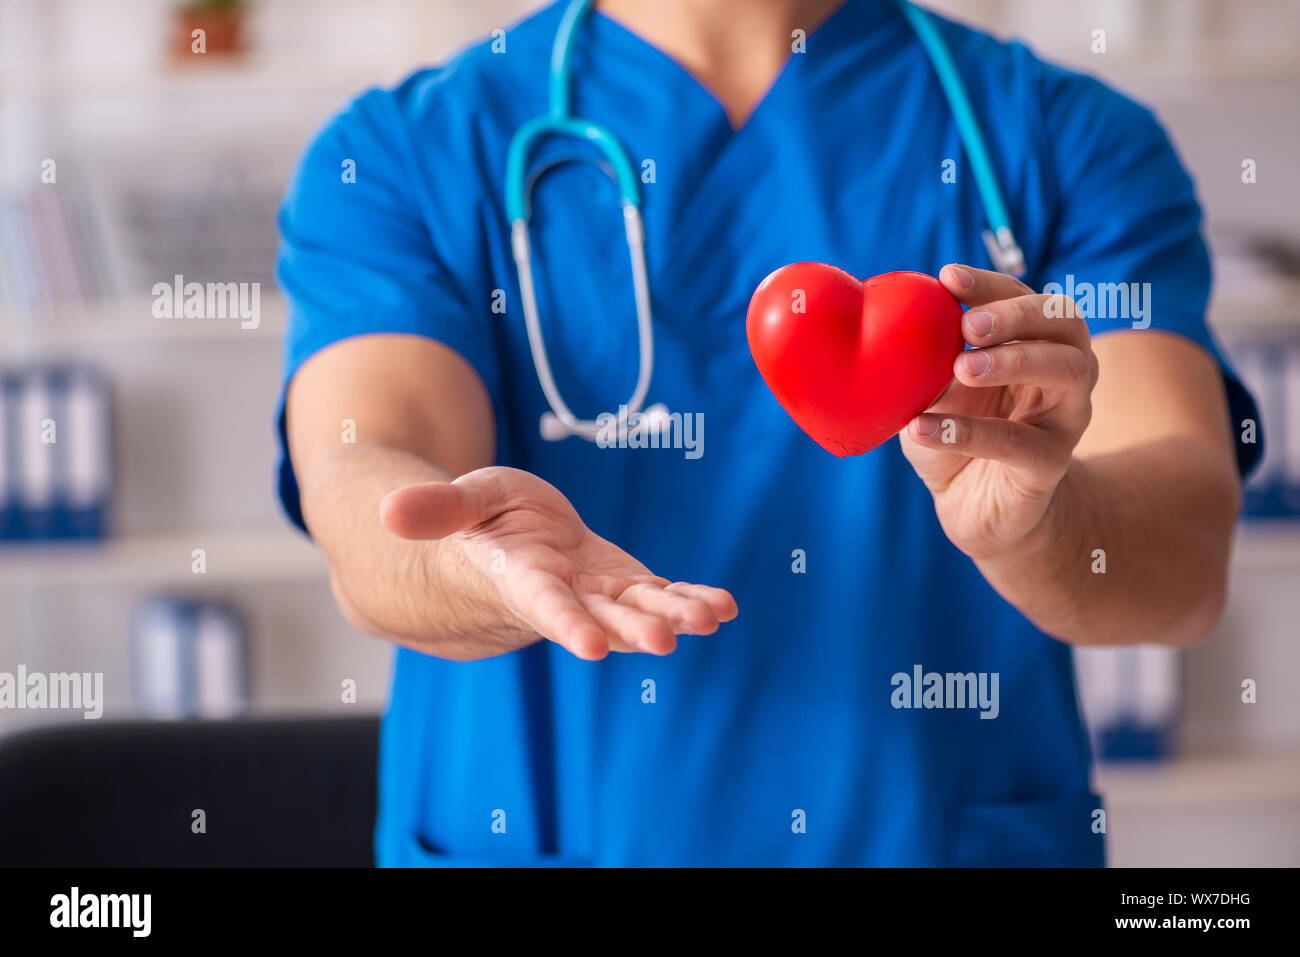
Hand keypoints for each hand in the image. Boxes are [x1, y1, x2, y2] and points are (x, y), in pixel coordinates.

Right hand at [379, 466, 737, 659]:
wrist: (503, 553)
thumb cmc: (478, 527)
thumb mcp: (462, 501)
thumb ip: (436, 509)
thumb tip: (389, 511)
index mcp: (519, 580)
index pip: (543, 606)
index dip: (567, 624)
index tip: (593, 646)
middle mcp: (564, 597)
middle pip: (600, 617)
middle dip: (631, 629)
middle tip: (664, 640)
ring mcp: (598, 595)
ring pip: (637, 611)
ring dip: (674, 615)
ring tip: (710, 617)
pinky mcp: (623, 584)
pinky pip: (659, 596)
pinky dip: (689, 599)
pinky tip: (723, 606)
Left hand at [899, 264, 1098, 559]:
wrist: (971, 509)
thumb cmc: (953, 438)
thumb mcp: (934, 392)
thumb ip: (927, 359)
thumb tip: (893, 319)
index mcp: (1036, 344)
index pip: (1025, 299)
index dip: (991, 285)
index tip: (948, 278)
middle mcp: (1064, 374)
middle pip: (1065, 324)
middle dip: (1017, 315)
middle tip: (969, 326)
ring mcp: (1065, 419)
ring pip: (1067, 372)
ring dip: (1014, 360)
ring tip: (961, 367)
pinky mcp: (1050, 465)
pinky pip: (1019, 443)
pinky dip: (969, 432)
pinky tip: (921, 427)